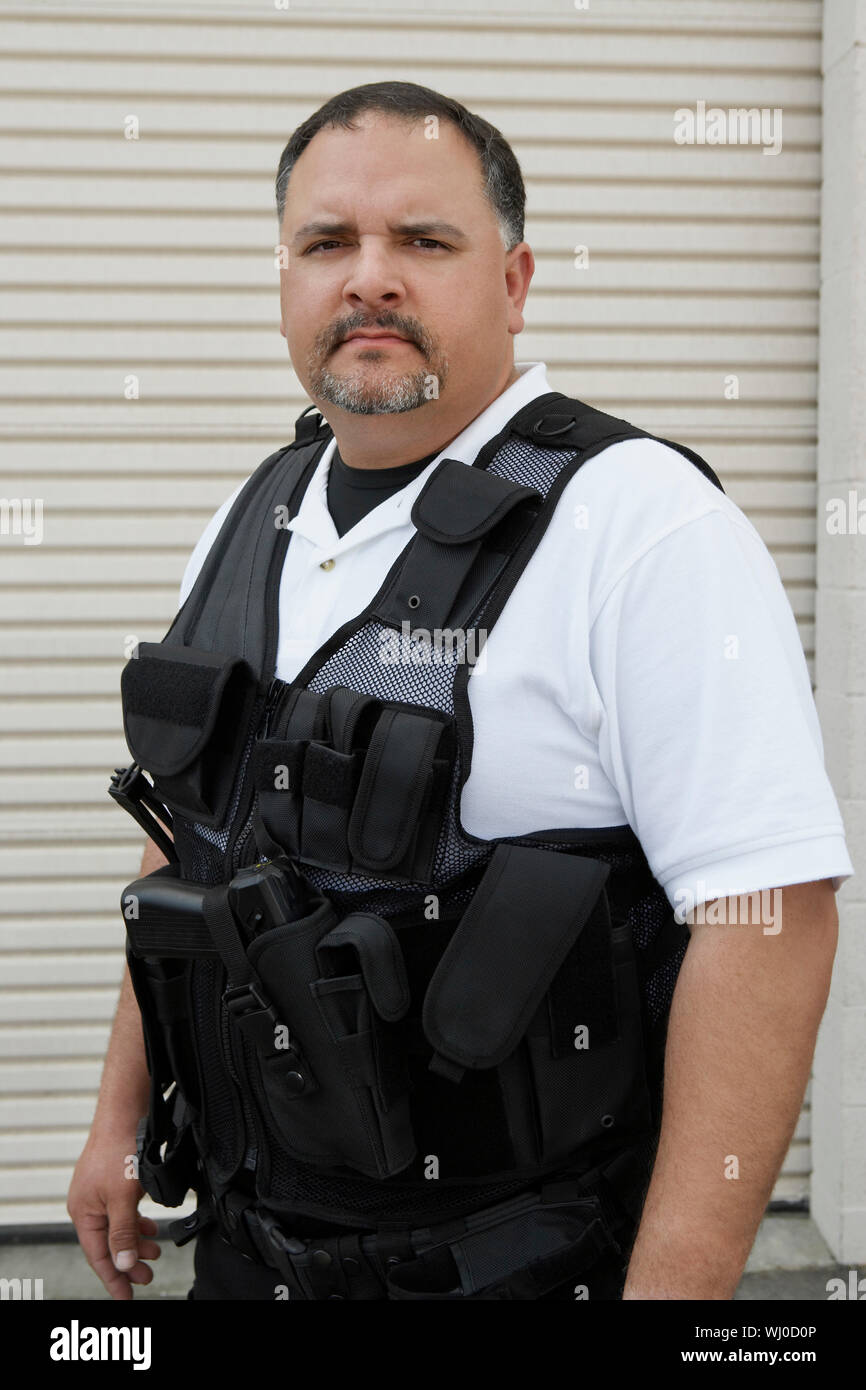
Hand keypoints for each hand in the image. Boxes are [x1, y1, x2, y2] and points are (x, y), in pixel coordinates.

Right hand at [67, 1126, 161, 1299]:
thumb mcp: (122, 1199)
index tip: (126, 1298)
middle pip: (109, 1244)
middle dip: (129, 1262)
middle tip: (148, 1277)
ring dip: (137, 1242)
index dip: (114, 1278)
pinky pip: (124, 1211)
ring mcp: (100, 1192)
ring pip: (119, 1227)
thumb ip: (123, 1233)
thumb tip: (124, 1264)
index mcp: (83, 1212)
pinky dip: (137, 1222)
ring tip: (155, 1251)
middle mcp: (89, 1204)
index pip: (98, 1256)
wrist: (126, 1113)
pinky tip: (151, 1225)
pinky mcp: (113, 1180)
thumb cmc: (119, 1150)